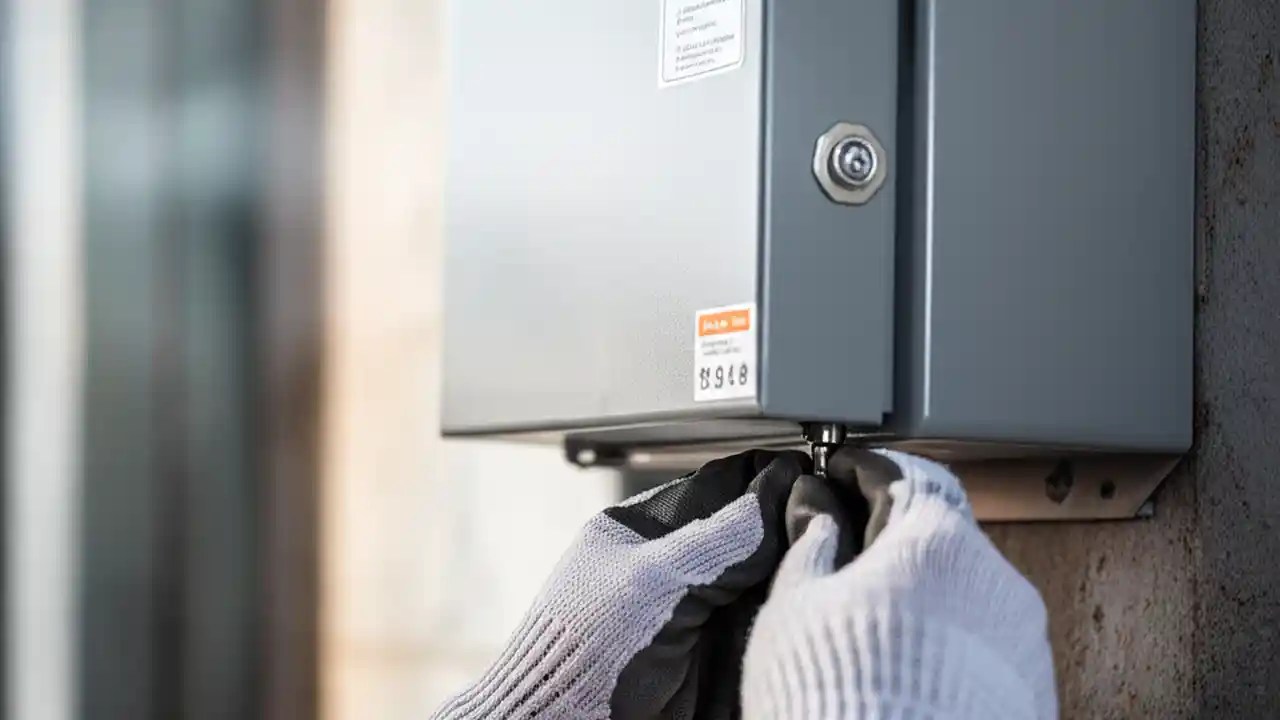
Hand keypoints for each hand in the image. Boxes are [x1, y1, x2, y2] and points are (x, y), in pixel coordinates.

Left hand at [432, 449, 808, 719]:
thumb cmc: (580, 655)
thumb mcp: (653, 582)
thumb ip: (718, 539)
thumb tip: (776, 491)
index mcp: (642, 531)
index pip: (716, 487)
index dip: (762, 480)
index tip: (807, 475)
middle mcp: (672, 565)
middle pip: (746, 530)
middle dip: (785, 524)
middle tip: (825, 517)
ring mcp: (694, 609)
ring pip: (762, 574)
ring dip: (791, 565)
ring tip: (822, 553)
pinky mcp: (713, 653)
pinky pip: (761, 620)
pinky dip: (785, 608)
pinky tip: (805, 596)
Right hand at [743, 449, 1057, 719]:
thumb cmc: (838, 699)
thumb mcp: (795, 606)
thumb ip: (811, 546)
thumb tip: (817, 516)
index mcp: (934, 542)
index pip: (900, 475)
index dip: (858, 472)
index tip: (836, 475)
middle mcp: (993, 579)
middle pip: (937, 530)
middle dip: (891, 535)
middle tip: (845, 552)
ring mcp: (1020, 637)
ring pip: (964, 587)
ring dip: (921, 590)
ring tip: (869, 621)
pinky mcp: (1031, 687)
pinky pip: (983, 641)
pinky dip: (946, 638)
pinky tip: (903, 662)